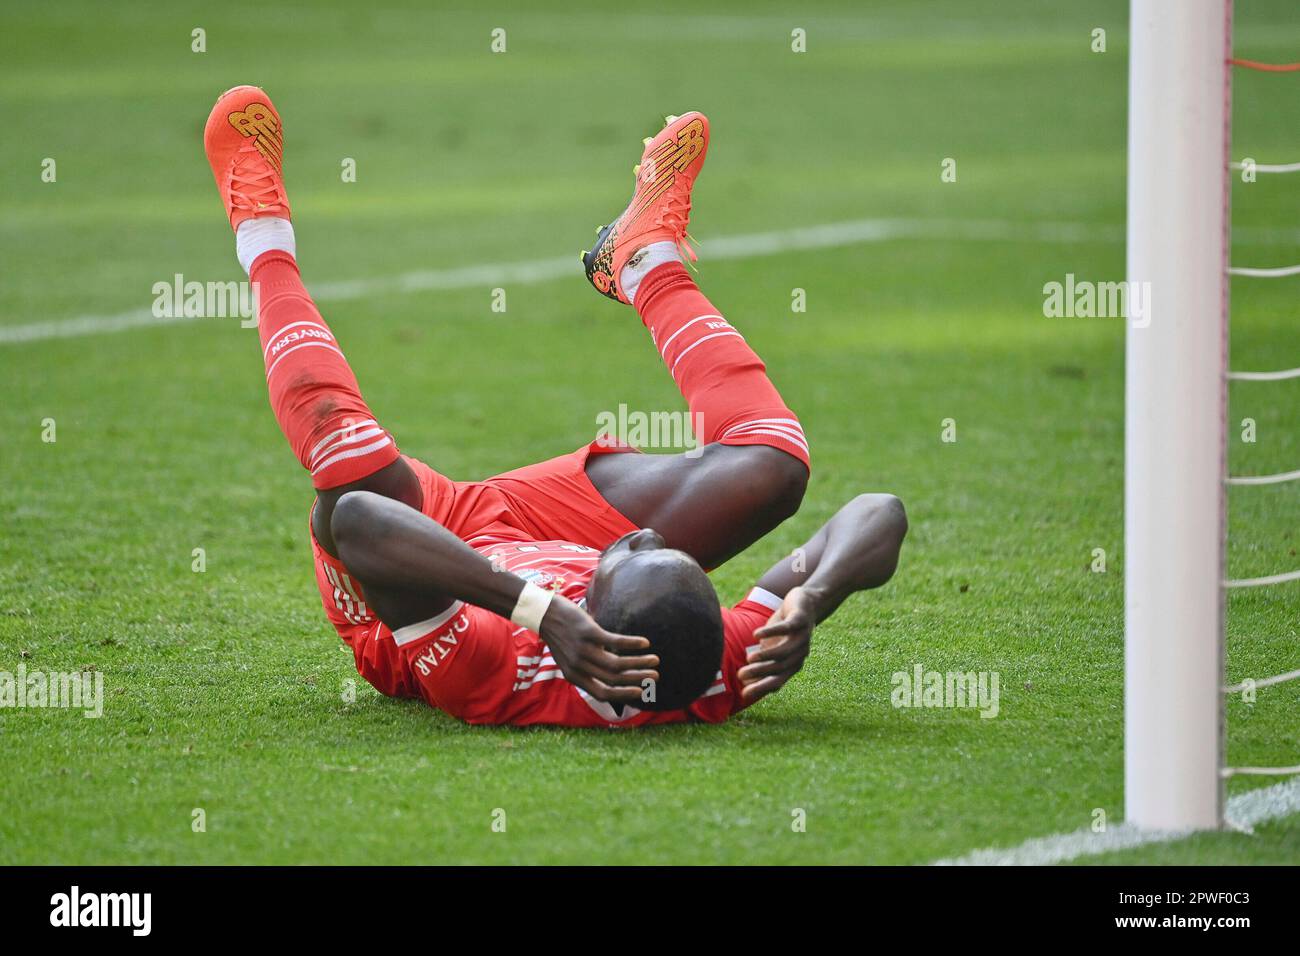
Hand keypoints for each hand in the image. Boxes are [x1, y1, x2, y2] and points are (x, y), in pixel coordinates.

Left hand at [539, 595, 659, 703]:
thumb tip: (611, 675)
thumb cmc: (560, 636)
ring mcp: (583, 650)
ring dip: (639, 663)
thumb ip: (587, 669)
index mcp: (574, 676)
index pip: (602, 693)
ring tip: (655, 660)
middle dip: (638, 679)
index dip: (623, 695)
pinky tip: (645, 642)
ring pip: (617, 664)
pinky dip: (632, 644)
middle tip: (655, 677)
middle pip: (614, 679)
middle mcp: (578, 666)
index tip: (640, 692)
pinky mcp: (588, 633)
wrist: (544, 613)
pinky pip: (615, 642)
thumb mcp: (569, 659)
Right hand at [738, 586, 815, 701]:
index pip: (778, 681)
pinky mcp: (800, 620)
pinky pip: (786, 628)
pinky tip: (756, 635)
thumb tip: (744, 681)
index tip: (743, 693)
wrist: (805, 603)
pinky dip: (771, 632)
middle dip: (760, 673)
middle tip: (741, 674)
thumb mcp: (772, 648)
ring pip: (784, 651)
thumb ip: (764, 662)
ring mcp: (802, 637)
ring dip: (766, 656)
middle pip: (781, 668)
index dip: (762, 688)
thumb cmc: (784, 630)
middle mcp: (799, 654)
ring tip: (749, 657)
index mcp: (793, 664)